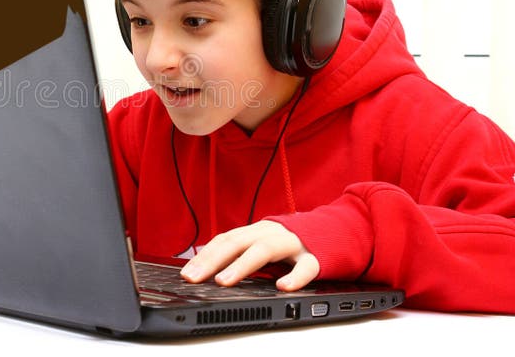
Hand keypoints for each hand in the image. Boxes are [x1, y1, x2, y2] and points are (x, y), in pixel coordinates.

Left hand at [180, 220, 319, 291]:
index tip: (185, 272)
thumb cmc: (291, 243)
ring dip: (241, 265)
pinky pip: (306, 267)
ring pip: (264, 250)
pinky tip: (282, 287)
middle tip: (193, 278)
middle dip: (212, 260)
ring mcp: (292, 243)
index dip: (203, 255)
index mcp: (256, 231)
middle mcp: (270, 233)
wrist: (334, 231)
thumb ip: (241, 253)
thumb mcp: (263, 245)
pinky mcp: (316, 257)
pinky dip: (294, 277)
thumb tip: (208, 270)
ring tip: (224, 281)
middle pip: (236, 243)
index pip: (224, 240)